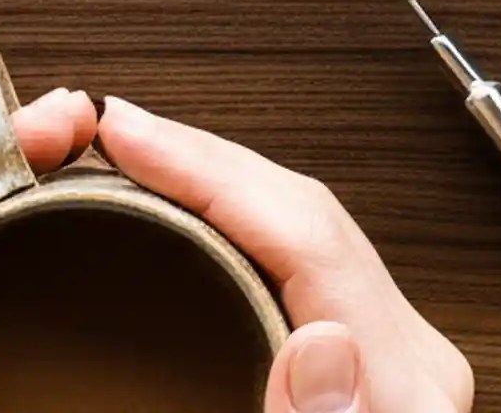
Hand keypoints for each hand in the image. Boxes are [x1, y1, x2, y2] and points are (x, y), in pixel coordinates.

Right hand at [97, 96, 474, 412]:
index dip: (201, 163)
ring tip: (128, 153)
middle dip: (195, 151)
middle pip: (292, 205)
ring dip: (206, 175)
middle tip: (101, 125)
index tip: (120, 131)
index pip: (299, 227)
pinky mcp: (352, 360)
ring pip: (287, 221)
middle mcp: (396, 348)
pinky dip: (221, 218)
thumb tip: (322, 345)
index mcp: (399, 375)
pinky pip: (283, 255)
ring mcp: (376, 349)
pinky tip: (175, 213)